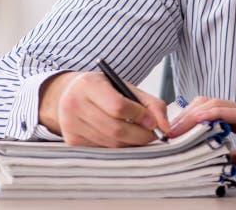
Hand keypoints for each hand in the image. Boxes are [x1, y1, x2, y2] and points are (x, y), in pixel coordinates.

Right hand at [38, 71, 170, 146]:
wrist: (71, 93)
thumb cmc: (105, 90)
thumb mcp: (126, 87)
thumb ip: (150, 104)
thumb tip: (165, 128)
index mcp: (89, 85)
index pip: (118, 106)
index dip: (139, 116)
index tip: (153, 122)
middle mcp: (74, 104)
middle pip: (115, 129)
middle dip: (140, 135)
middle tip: (152, 135)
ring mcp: (70, 124)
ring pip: (110, 144)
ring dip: (131, 144)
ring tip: (139, 137)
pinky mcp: (71, 141)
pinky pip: (102, 150)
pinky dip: (117, 148)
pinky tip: (123, 140)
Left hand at [168, 97, 235, 177]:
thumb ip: (232, 154)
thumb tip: (214, 159)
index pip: (209, 109)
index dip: (189, 116)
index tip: (173, 131)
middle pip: (208, 102)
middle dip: (186, 114)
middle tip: (169, 130)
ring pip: (217, 104)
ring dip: (194, 114)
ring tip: (178, 127)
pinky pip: (233, 113)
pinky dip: (215, 113)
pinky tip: (201, 119)